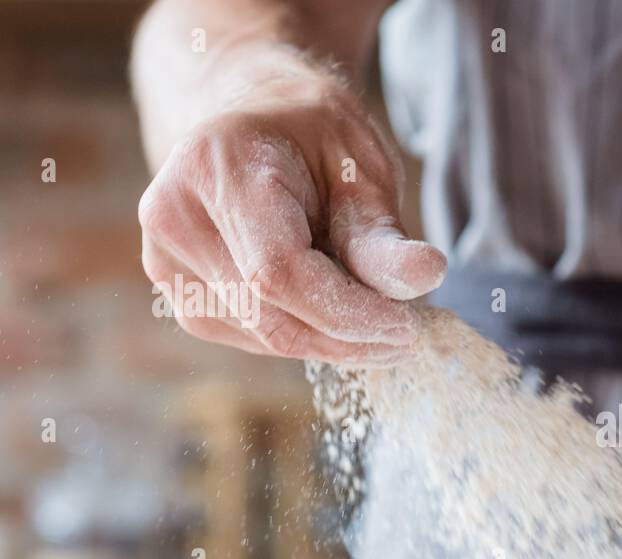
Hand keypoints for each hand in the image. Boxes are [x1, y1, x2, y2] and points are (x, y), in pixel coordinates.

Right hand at [138, 70, 445, 363]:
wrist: (252, 125)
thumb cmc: (313, 139)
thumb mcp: (360, 168)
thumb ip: (382, 233)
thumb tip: (426, 277)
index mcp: (216, 167)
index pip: (279, 271)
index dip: (348, 312)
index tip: (408, 327)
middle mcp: (174, 215)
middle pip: (271, 314)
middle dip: (349, 336)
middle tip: (408, 334)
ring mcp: (166, 260)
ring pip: (265, 336)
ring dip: (333, 341)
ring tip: (379, 316)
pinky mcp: (179, 294)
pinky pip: (253, 338)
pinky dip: (307, 335)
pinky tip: (335, 312)